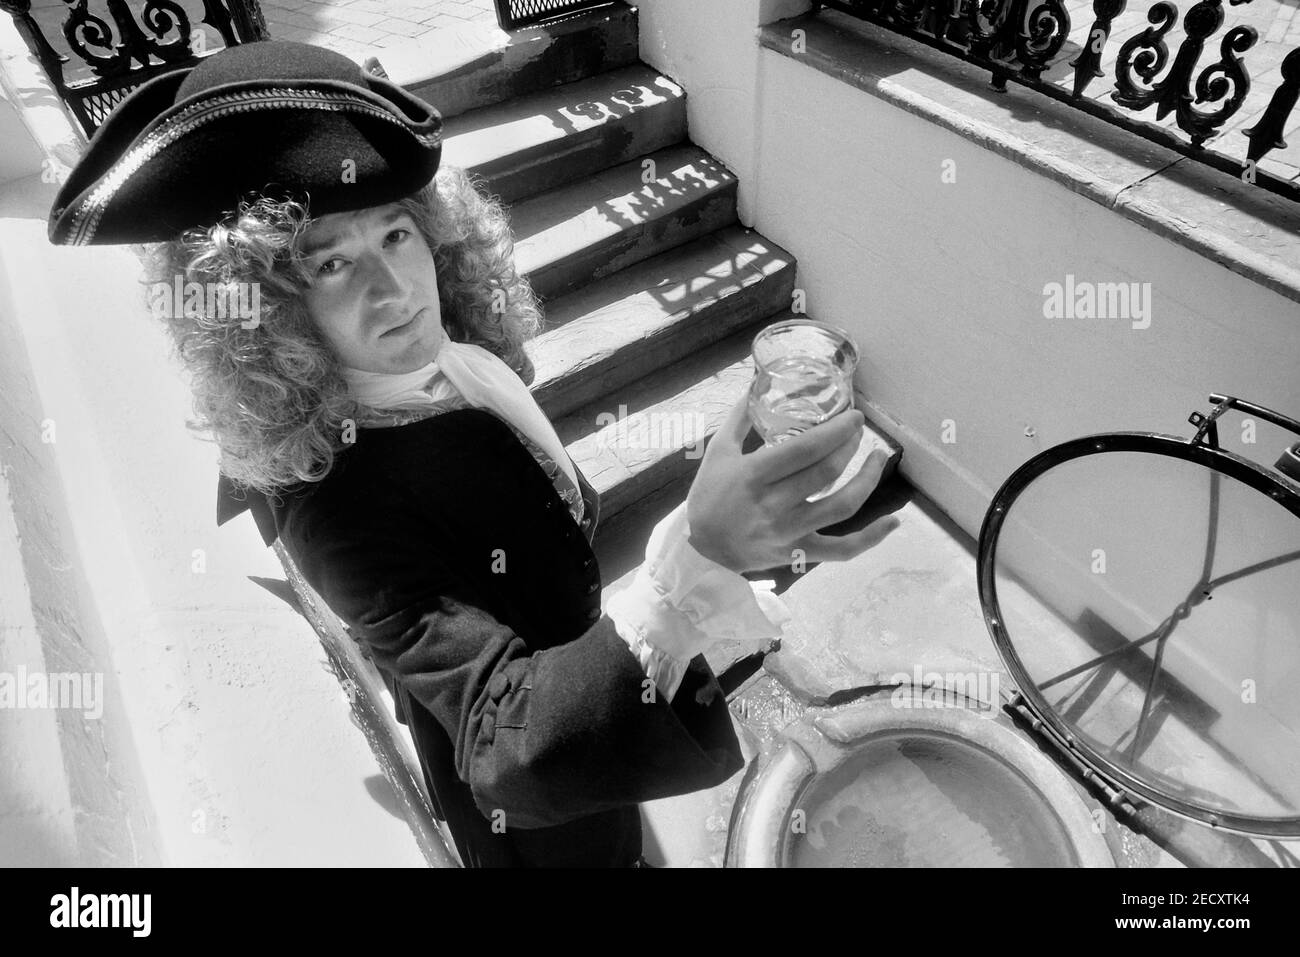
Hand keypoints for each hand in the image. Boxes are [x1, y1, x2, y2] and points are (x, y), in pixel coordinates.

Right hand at [685, 393, 899, 574]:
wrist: (701, 550)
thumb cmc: (709, 497)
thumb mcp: (717, 454)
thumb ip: (739, 419)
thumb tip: (756, 382)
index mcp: (754, 475)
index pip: (805, 450)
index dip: (836, 431)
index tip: (854, 416)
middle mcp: (774, 504)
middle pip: (826, 472)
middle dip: (851, 446)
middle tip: (860, 430)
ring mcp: (789, 531)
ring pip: (841, 506)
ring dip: (867, 480)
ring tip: (878, 459)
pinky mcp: (799, 552)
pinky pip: (841, 550)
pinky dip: (870, 539)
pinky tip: (893, 523)